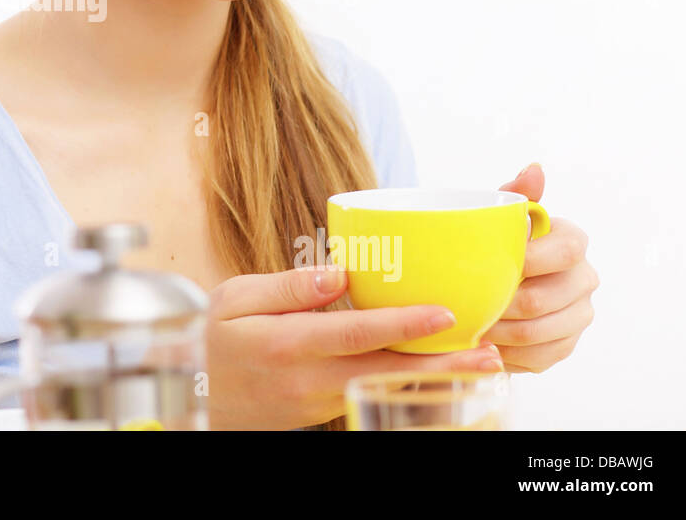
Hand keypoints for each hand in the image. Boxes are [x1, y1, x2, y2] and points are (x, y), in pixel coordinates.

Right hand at [205, 266, 505, 429]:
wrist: (195, 395)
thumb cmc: (212, 338)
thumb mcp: (234, 298)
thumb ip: (288, 286)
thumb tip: (339, 272)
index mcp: (286, 343)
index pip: (356, 333)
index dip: (404, 325)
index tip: (445, 315)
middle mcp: (308, 379)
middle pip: (385, 370)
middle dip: (442, 364)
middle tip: (490, 355)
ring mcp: (317, 402)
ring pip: (384, 386)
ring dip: (433, 377)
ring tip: (478, 363)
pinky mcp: (323, 413)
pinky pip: (372, 394)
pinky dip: (406, 384)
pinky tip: (435, 370)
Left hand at [483, 162, 598, 372]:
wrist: (496, 281)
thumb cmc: (497, 243)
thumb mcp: (501, 217)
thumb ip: (516, 196)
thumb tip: (534, 169)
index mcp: (573, 242)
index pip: (567, 249)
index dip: (530, 261)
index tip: (495, 266)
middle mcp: (584, 279)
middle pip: (545, 300)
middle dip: (502, 305)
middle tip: (469, 305)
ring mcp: (579, 315)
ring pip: (538, 333)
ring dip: (500, 333)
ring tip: (471, 325)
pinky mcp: (565, 345)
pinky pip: (538, 358)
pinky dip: (507, 353)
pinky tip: (486, 344)